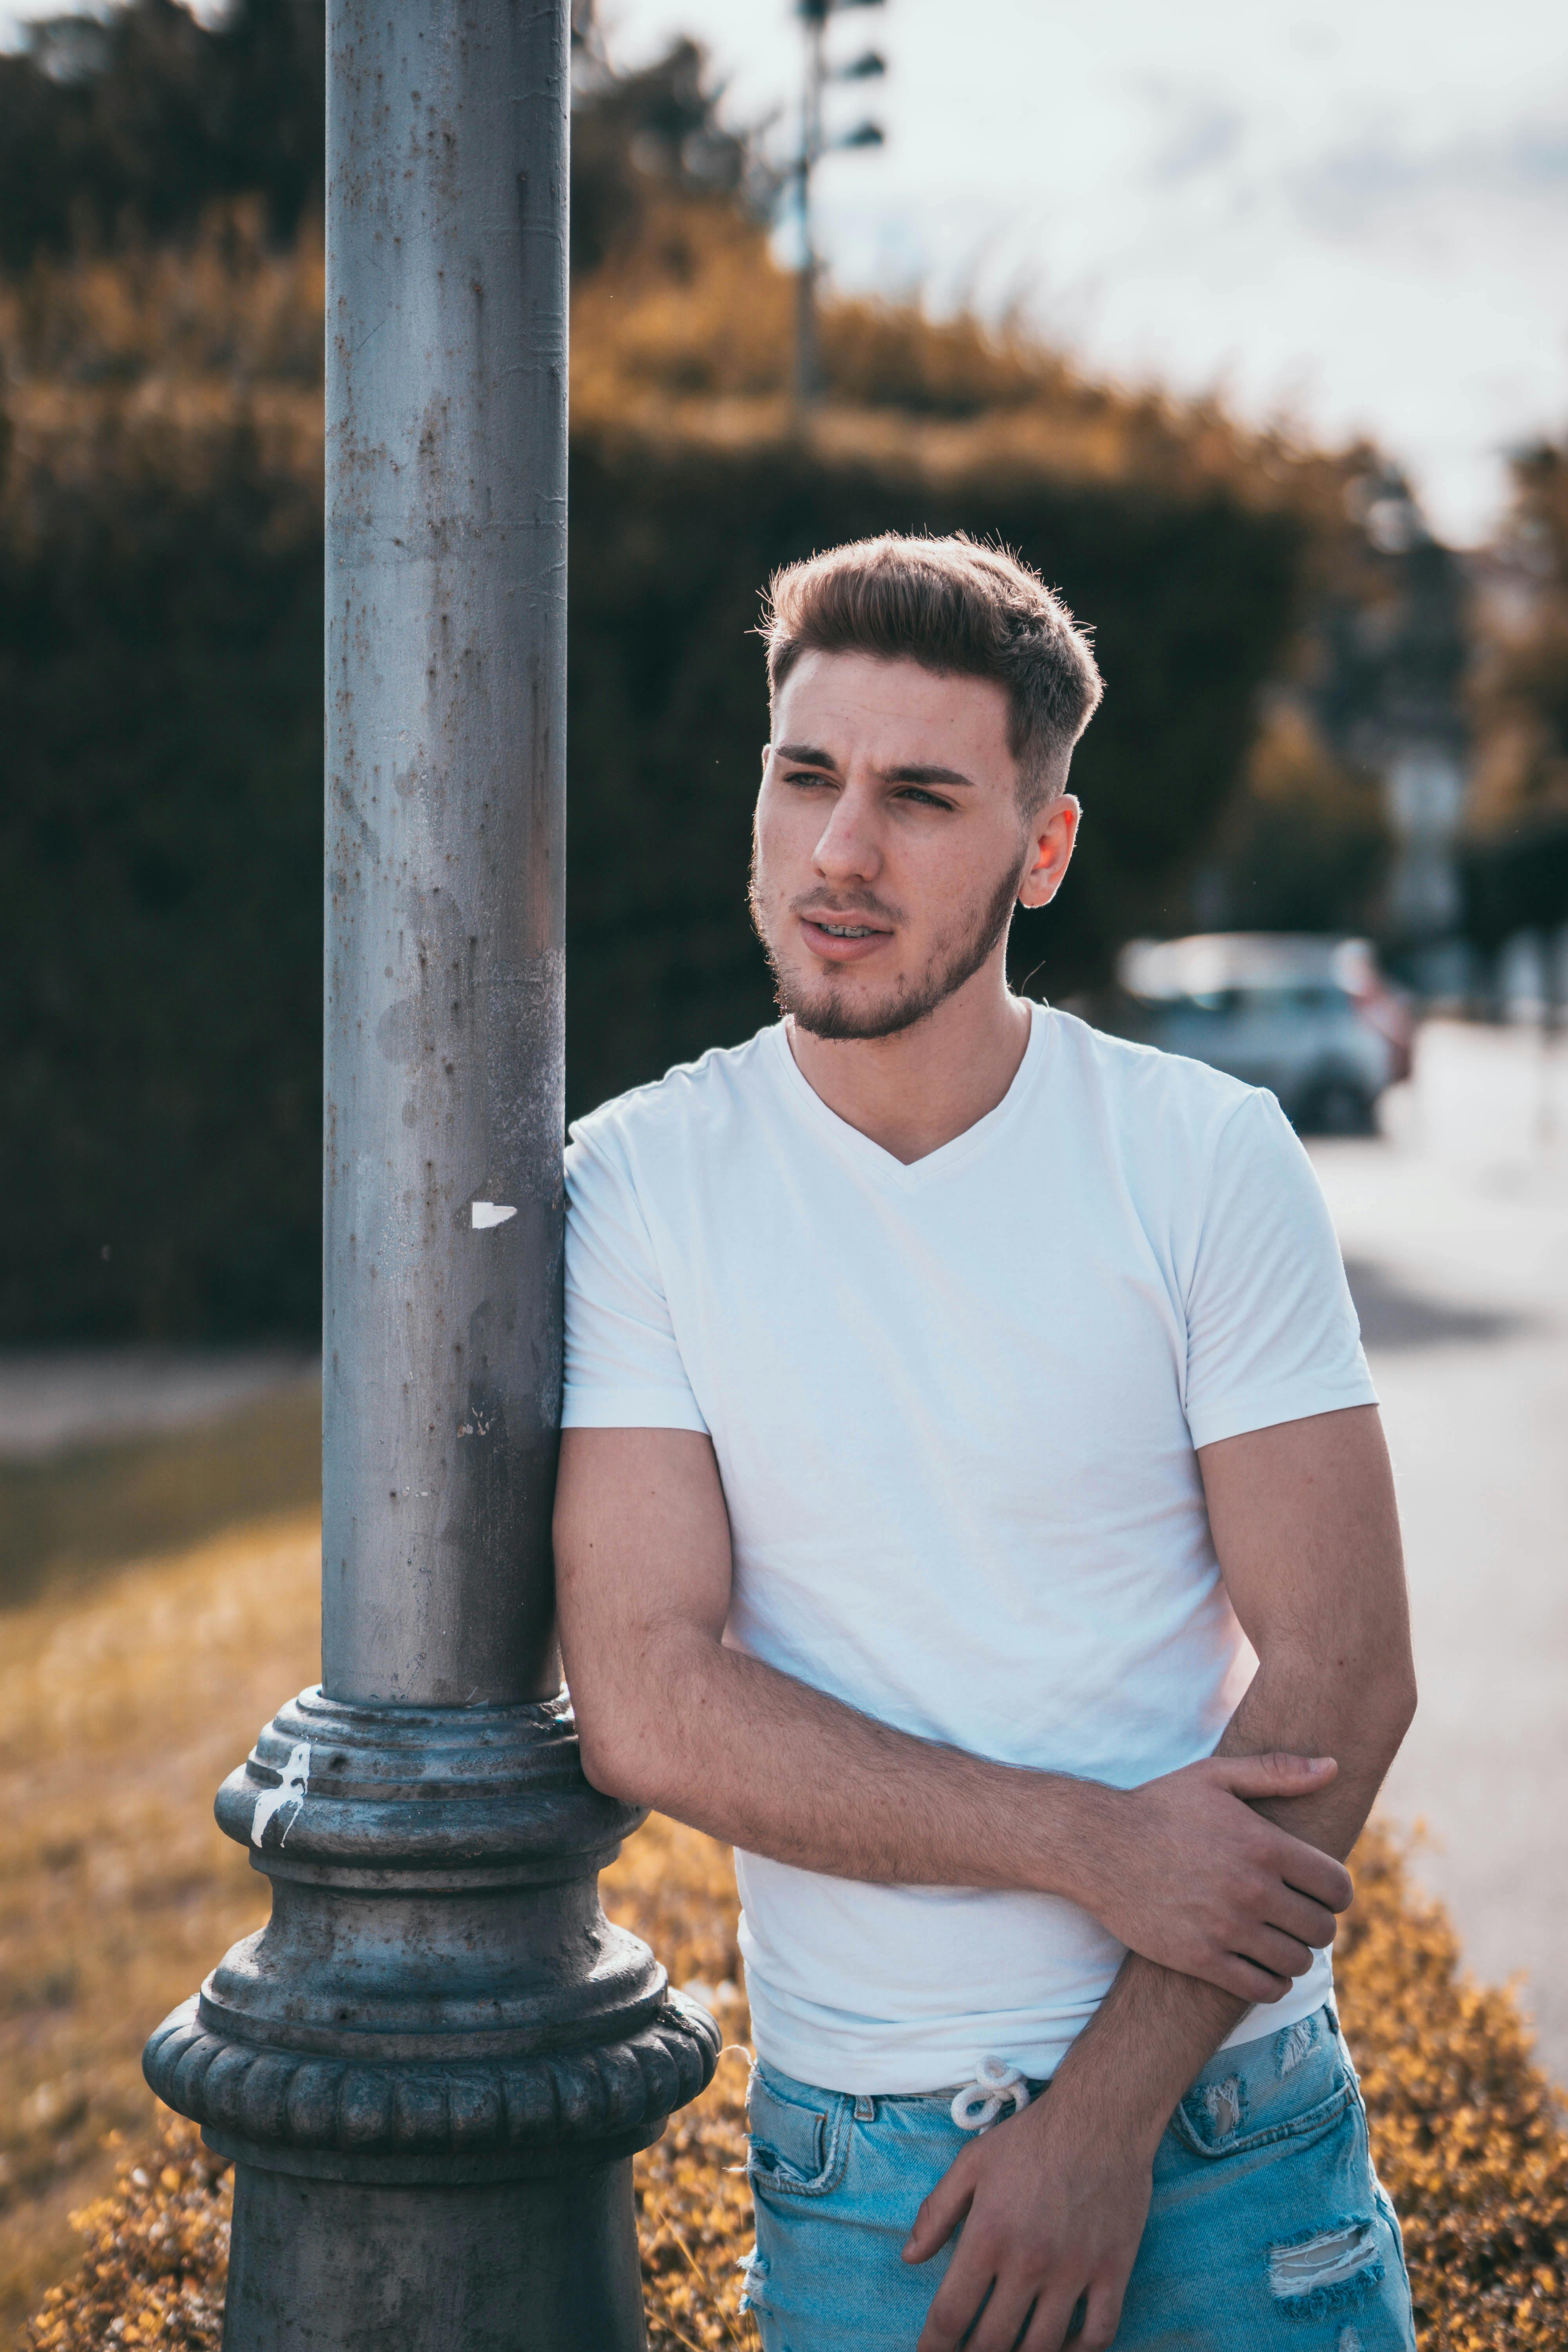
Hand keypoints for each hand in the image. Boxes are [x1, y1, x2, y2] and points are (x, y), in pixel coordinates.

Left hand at [903, 2069, 1152, 2351]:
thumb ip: (937, 2212)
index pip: (952, 2314)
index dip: (934, 2348)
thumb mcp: (971, 2163)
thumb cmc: (1031, 2139)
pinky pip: (1098, 2334)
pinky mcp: (1113, 2271)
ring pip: (1044, 2348)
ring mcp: (1075, 2271)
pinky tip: (1061, 2350)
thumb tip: (910, 2258)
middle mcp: (1029, 2262)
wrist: (1101, 2117)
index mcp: (989, 2236)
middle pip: (993, 2342)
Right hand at [1081, 1752, 1352, 2002]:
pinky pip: (1263, 1988)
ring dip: (1294, 1954)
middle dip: (1317, 1924)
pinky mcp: (1201, 1959)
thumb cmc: (1159, 1806)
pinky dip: (1271, 1983)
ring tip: (1277, 1941)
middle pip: (1321, 1929)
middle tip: (1296, 1917)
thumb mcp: (1215, 1776)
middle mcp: (1251, 1889)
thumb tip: (1333, 1767)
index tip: (1321, 1892)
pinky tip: (1260, 1966)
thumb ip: (1277, 1771)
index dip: (1337, 1893)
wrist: (1098, 1847)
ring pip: (1296, 1962)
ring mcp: (1227, 1928)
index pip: (1337, 1886)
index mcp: (1264, 1845)